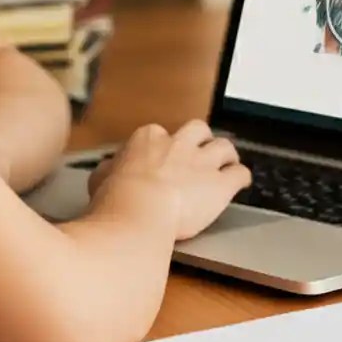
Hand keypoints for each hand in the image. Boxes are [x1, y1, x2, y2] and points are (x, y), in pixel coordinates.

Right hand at [88, 120, 251, 240]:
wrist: (140, 212)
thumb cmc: (116, 199)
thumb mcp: (100, 180)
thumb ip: (108, 171)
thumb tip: (107, 170)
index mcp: (148, 139)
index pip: (158, 135)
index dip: (163, 148)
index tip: (162, 159)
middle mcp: (179, 144)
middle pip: (197, 130)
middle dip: (201, 140)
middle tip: (201, 152)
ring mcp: (202, 162)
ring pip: (224, 146)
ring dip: (226, 154)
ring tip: (227, 163)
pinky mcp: (221, 184)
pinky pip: (239, 173)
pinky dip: (241, 177)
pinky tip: (241, 182)